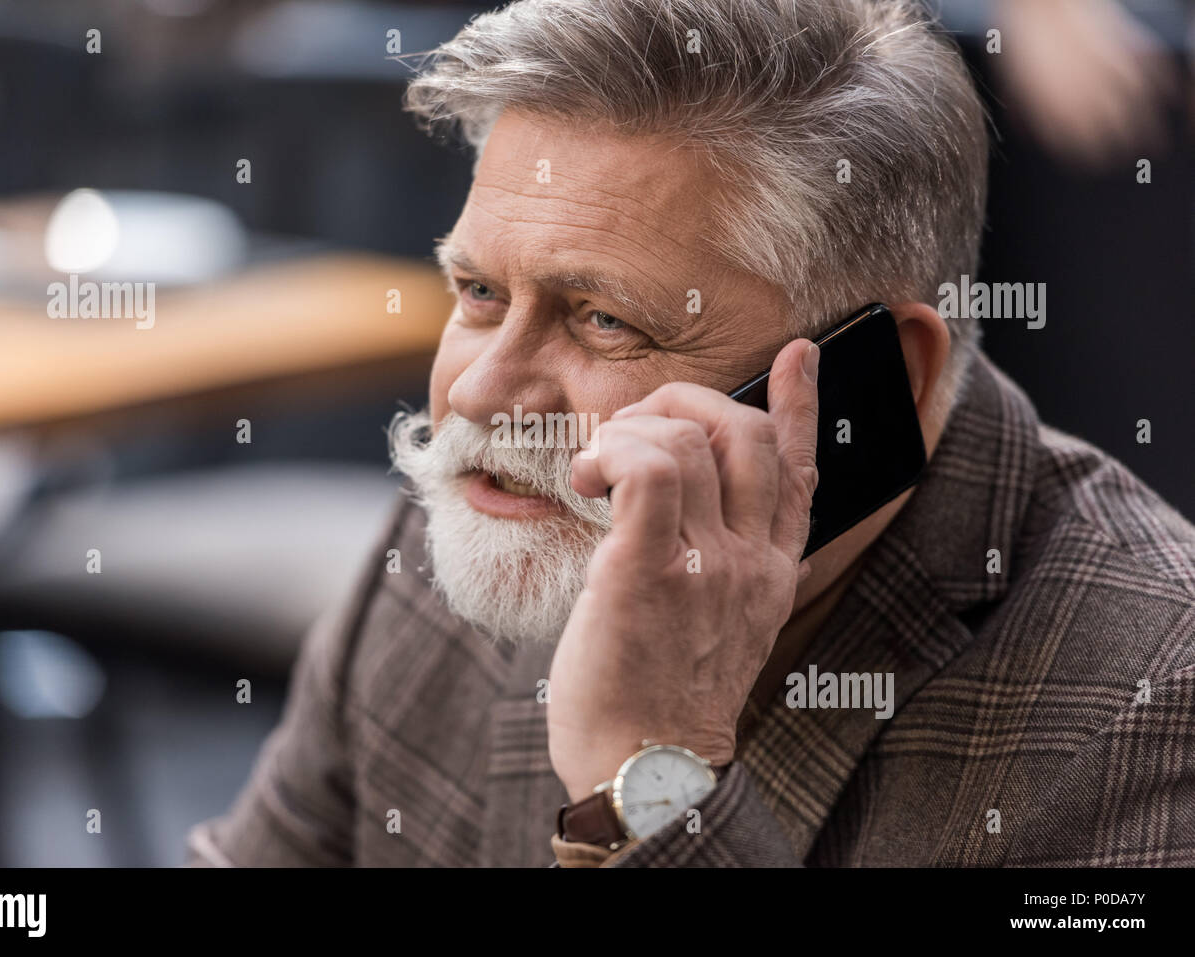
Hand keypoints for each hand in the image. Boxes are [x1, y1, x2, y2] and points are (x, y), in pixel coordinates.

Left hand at [547, 338, 819, 800]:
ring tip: (595, 466)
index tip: (799, 355)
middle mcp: (751, 560)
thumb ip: (716, 562)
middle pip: (742, 431)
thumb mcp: (714, 625)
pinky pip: (648, 469)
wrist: (644, 770)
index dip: (801, 404)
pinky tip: (588, 476)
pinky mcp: (651, 571)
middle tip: (630, 427)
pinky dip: (614, 451)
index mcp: (770, 571)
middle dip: (681, 401)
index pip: (801, 469)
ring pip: (688, 438)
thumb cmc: (659, 697)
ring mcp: (708, 564)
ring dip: (631, 429)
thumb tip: (673, 508)